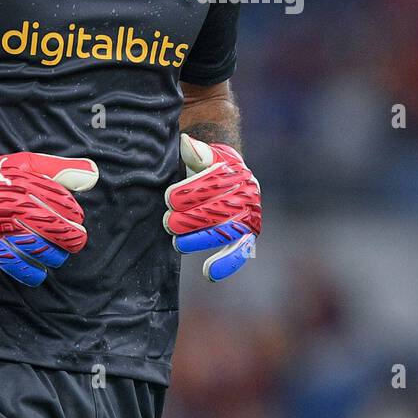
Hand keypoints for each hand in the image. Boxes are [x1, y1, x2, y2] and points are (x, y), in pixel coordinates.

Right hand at [0, 130, 96, 286]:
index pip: (63, 205)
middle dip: (71, 238)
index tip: (78, 219)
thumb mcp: (26, 162)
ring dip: (54, 255)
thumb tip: (93, 175)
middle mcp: (15, 205)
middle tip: (77, 241)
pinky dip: (28, 271)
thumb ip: (60, 169)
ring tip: (59, 255)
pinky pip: (10, 262)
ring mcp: (0, 225)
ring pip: (36, 248)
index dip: (75, 215)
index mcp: (27, 184)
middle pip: (54, 228)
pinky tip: (39, 274)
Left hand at [163, 134, 260, 281]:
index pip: (213, 184)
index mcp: (237, 173)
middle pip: (217, 210)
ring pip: (225, 232)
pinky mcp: (247, 237)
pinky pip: (240, 252)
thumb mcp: (204, 157)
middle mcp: (247, 195)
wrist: (225, 176)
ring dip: (200, 239)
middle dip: (189, 218)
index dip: (190, 192)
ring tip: (179, 243)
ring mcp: (248, 217)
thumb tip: (186, 144)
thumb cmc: (209, 166)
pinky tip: (208, 273)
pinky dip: (226, 264)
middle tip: (169, 222)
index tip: (169, 198)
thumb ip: (197, 152)